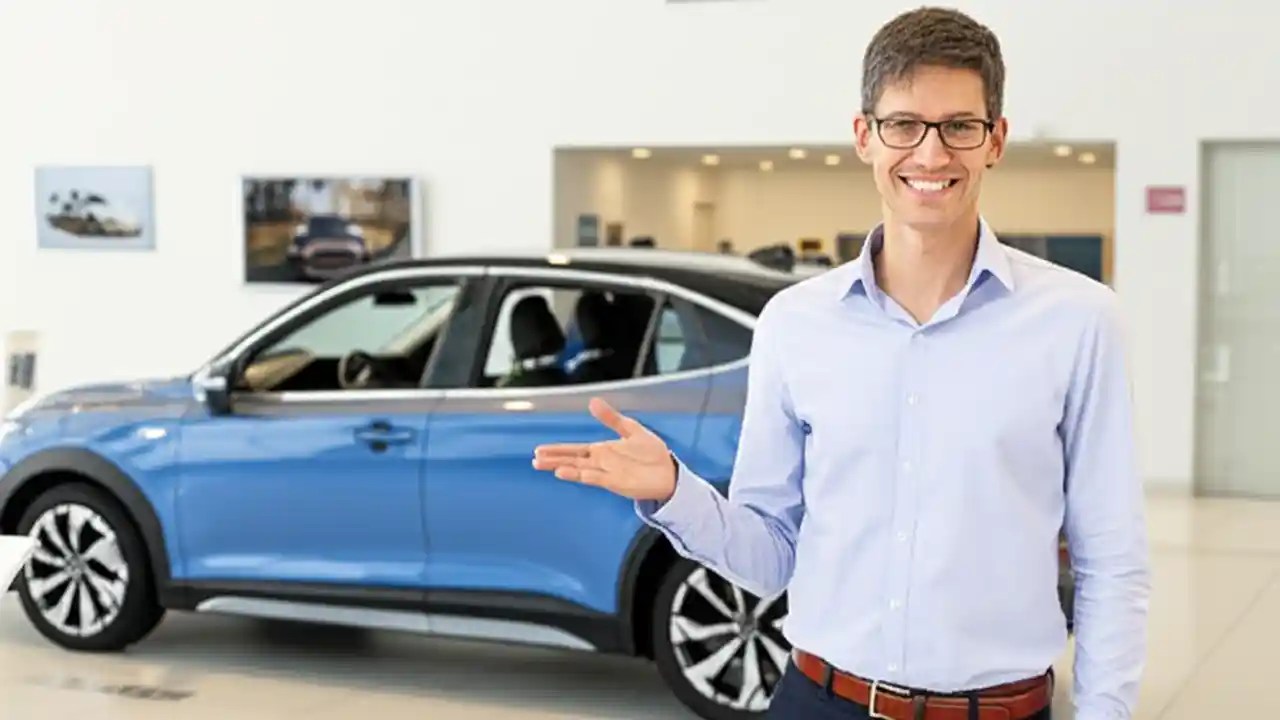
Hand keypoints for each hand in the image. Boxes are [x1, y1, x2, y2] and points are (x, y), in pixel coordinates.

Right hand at [532, 397, 676, 501]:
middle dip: (553, 458)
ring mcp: (606, 472)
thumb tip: (593, 401)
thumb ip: (611, 418)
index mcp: (603, 449)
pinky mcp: (614, 482)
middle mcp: (600, 462)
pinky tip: (565, 472)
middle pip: (572, 459)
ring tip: (544, 465)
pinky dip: (579, 474)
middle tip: (535, 459)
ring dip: (562, 467)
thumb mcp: (631, 429)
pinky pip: (593, 477)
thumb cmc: (651, 453)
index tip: (540, 449)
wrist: (668, 472)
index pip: (575, 449)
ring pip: (578, 469)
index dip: (558, 449)